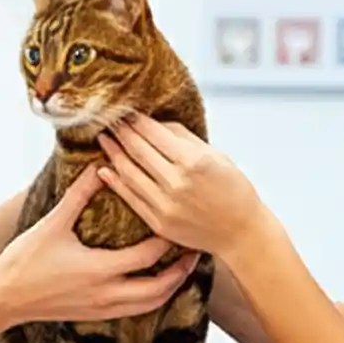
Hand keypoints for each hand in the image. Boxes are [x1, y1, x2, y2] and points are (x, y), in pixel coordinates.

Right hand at [0, 165, 198, 326]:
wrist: (3, 298)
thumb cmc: (25, 260)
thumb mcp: (53, 223)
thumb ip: (78, 195)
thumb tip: (98, 167)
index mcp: (99, 269)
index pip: (147, 256)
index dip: (167, 240)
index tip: (179, 224)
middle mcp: (106, 294)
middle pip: (159, 288)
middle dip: (180, 272)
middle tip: (194, 252)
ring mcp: (102, 308)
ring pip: (150, 304)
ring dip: (169, 287)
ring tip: (180, 269)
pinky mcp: (95, 316)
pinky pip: (134, 310)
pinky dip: (150, 298)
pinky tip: (152, 283)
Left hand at [97, 114, 262, 255]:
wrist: (240, 232)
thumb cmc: (233, 190)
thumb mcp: (216, 155)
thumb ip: (183, 137)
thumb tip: (154, 123)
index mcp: (193, 161)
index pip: (153, 133)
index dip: (135, 120)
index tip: (124, 110)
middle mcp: (177, 183)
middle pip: (137, 150)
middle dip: (120, 132)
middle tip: (107, 119)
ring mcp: (165, 205)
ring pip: (129, 172)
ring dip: (112, 153)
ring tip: (103, 139)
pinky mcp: (158, 222)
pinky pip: (130, 197)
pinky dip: (114, 181)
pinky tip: (105, 168)